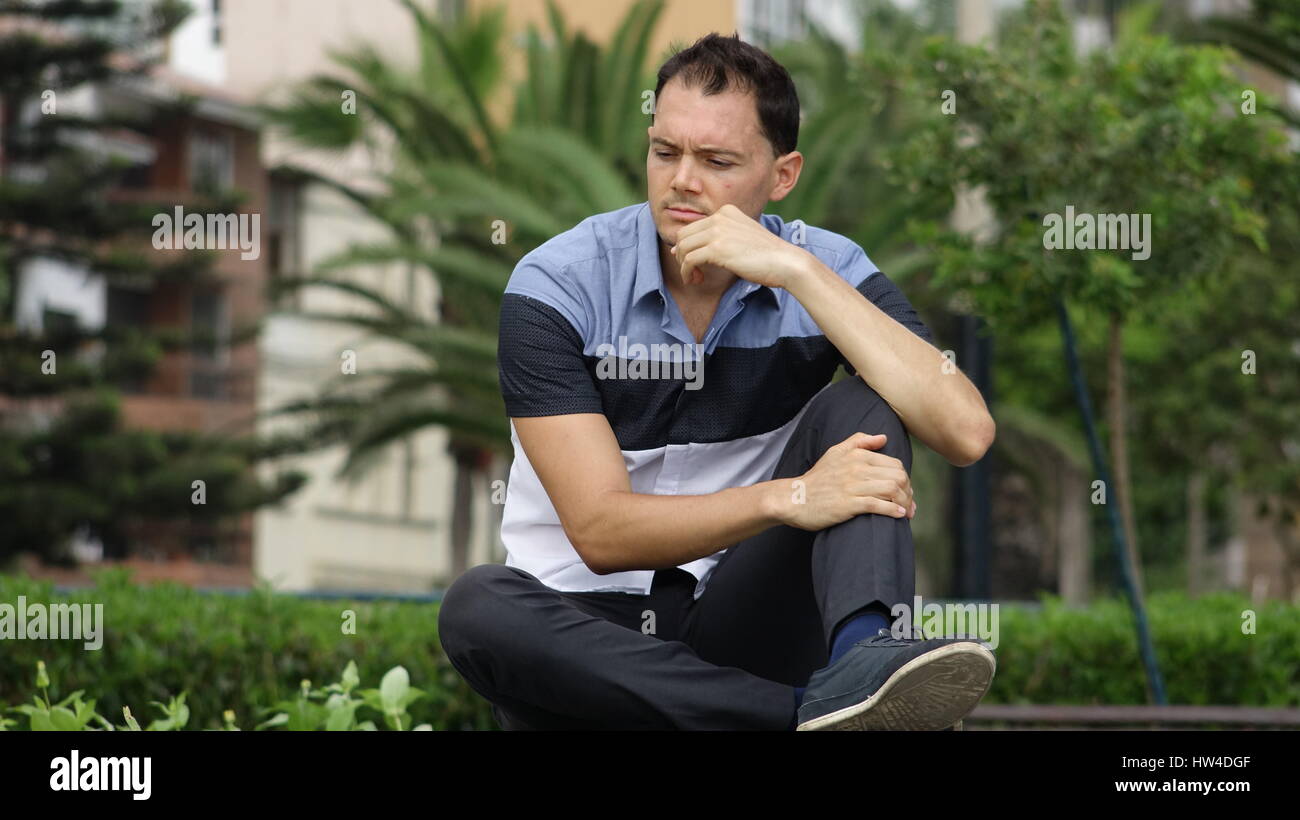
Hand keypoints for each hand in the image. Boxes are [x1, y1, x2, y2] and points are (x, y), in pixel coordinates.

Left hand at [669, 203, 811, 288]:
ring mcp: (718, 231)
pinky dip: (687, 273)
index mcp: (726, 211)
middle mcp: (720, 217)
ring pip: (682, 248)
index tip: (695, 263)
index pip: (692, 227)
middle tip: (693, 271)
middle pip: (682, 236)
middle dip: (682, 256)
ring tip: (695, 278)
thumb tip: (676, 248)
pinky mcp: (717, 248)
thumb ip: (715, 239)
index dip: (688, 247)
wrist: (785, 262)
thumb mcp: (740, 238)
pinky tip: (696, 280)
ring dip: (684, 266)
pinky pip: (689, 260)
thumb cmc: (765, 256)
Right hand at [775, 432, 915, 531]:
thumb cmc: (817, 478)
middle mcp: (856, 468)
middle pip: (897, 477)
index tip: (905, 491)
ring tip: (906, 511)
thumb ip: (859, 441)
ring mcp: (852, 486)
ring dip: (904, 502)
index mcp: (857, 455)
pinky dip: (893, 511)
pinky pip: (878, 505)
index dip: (905, 478)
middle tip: (909, 503)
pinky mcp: (848, 504)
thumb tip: (883, 438)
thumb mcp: (835, 452)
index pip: (894, 464)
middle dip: (908, 491)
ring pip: (891, 490)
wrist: (794, 498)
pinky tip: (898, 515)